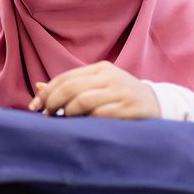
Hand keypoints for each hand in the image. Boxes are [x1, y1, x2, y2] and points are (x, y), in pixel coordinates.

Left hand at [28, 61, 160, 118]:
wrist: (158, 104)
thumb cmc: (120, 95)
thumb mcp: (97, 86)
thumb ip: (72, 86)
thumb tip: (39, 87)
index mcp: (100, 68)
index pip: (66, 77)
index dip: (48, 92)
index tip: (35, 105)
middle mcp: (110, 77)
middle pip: (72, 88)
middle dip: (53, 102)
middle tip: (46, 114)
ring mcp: (121, 92)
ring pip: (84, 100)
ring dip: (68, 112)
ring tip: (63, 119)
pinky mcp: (130, 108)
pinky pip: (101, 114)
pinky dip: (87, 120)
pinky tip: (82, 125)